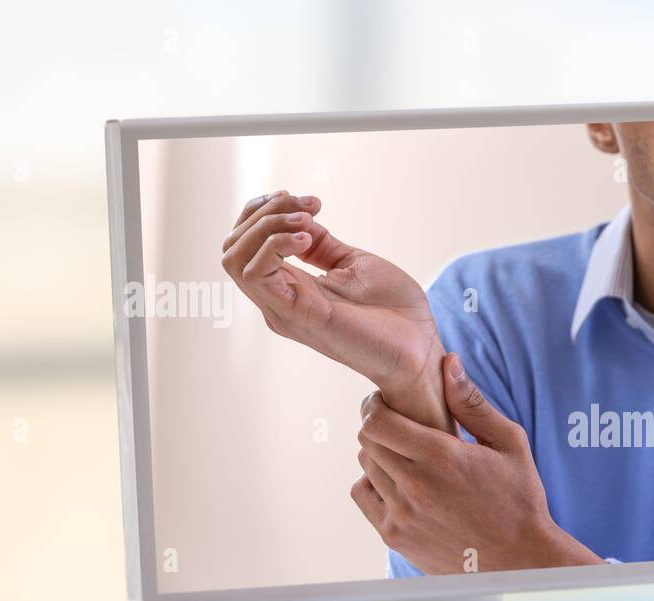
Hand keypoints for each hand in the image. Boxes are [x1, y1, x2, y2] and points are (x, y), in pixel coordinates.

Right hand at [221, 190, 449, 429]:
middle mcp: (279, 300)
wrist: (420, 346)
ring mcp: (284, 309)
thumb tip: (299, 218)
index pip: (245, 243)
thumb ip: (322, 245)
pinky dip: (275, 244)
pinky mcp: (298, 314)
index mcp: (290, 288)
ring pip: (235, 257)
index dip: (264, 210)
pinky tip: (306, 238)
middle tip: (308, 206)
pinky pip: (257, 274)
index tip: (306, 201)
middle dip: (264, 211)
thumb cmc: (394, 312)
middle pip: (233, 245)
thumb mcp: (353, 264)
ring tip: (307, 220)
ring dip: (267, 224)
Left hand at [351, 353, 605, 574]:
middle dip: (378, 425)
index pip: (376, 421)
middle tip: (399, 426)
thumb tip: (448, 363)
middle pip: (367, 440)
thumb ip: (473, 403)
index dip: (376, 405)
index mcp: (441, 457)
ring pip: (365, 466)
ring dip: (379, 454)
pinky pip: (364, 496)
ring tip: (406, 455)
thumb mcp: (509, 444)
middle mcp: (415, 486)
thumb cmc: (519, 499)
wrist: (519, 561)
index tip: (388, 402)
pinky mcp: (395, 536)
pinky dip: (374, 483)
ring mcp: (402, 514)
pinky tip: (399, 482)